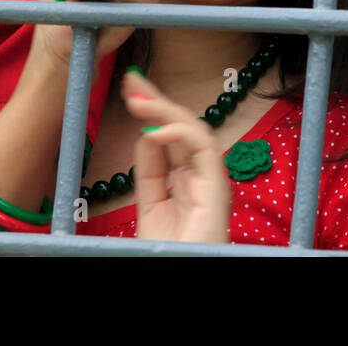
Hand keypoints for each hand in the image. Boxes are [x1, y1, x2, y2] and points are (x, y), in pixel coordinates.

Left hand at [124, 70, 229, 244]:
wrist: (180, 268)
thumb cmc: (171, 249)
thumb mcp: (150, 206)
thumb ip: (149, 173)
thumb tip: (145, 135)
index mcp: (184, 179)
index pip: (169, 134)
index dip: (152, 110)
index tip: (130, 89)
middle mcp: (200, 174)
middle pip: (181, 125)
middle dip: (156, 99)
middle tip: (131, 79)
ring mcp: (210, 179)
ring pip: (194, 129)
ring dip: (166, 109)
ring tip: (138, 100)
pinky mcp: (216, 187)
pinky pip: (205, 148)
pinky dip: (181, 133)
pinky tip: (156, 132)